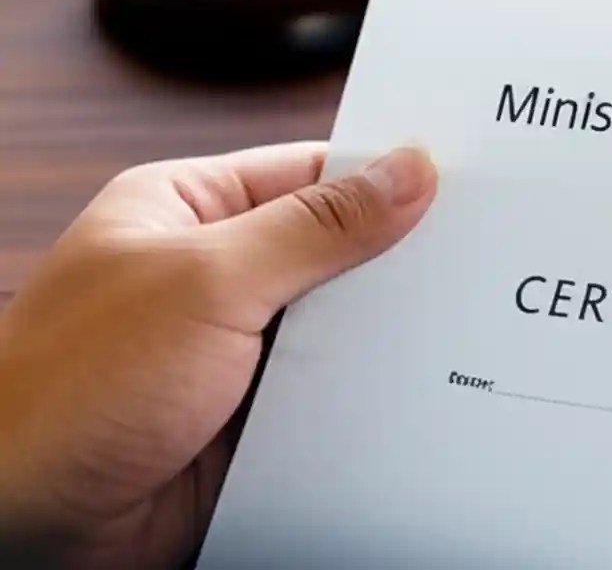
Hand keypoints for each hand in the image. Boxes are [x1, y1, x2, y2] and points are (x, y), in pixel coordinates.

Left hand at [0, 142, 436, 568]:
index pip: (310, 173)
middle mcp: (212, 273)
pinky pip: (330, 395)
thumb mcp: (206, 282)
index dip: (385, 176)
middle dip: (395, 264)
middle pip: (334, 251)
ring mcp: (233, 349)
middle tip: (481, 262)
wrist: (23, 524)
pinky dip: (367, 398)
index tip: (462, 184)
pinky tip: (413, 395)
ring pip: (340, 329)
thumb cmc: (71, 387)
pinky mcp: (250, 417)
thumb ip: (316, 227)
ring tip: (460, 331)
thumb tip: (406, 172)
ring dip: (384, 339)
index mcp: (187, 210)